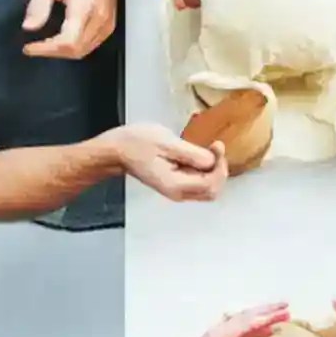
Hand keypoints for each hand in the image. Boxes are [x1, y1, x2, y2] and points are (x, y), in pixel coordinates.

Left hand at [23, 0, 121, 58]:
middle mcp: (100, 20)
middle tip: (35, 47)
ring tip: (46, 44)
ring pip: (86, 50)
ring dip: (65, 51)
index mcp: (85, 9)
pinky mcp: (111, 23)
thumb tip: (29, 27)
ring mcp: (108, 23)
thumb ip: (39, 6)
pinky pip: (93, 44)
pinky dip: (77, 46)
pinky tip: (63, 39)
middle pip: (77, 51)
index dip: (46, 49)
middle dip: (54, 52)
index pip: (67, 42)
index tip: (28, 47)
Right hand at [101, 124, 227, 201]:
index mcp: (175, 185)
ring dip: (213, 170)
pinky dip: (205, 171)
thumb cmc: (135, 144)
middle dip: (219, 169)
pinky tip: (199, 155)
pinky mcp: (177, 185)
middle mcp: (178, 194)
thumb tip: (213, 160)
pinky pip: (200, 183)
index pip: (211, 183)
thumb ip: (192, 154)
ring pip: (208, 188)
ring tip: (208, 150)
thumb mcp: (166, 142)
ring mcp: (177, 192)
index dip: (219, 165)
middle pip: (213, 190)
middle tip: (215, 148)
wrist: (115, 151)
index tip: (216, 145)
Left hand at [157, 303, 289, 336]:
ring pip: (244, 322)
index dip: (269, 316)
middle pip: (248, 316)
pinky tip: (262, 333)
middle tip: (286, 307)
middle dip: (268, 311)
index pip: (250, 322)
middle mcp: (221, 331)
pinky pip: (240, 332)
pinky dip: (254, 329)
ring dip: (261, 318)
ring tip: (279, 317)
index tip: (285, 311)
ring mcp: (219, 336)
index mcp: (223, 335)